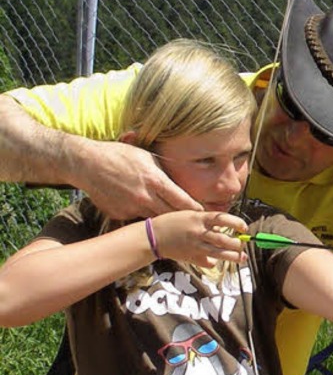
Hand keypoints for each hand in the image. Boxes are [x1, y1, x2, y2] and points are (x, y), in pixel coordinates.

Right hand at [80, 141, 201, 218]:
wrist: (86, 163)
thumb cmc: (119, 155)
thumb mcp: (147, 156)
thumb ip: (165, 171)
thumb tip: (183, 181)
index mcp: (155, 181)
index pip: (183, 201)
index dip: (195, 209)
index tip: (204, 212)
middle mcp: (144, 197)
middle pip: (171, 215)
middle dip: (181, 217)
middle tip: (190, 218)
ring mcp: (130, 208)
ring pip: (154, 218)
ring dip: (161, 217)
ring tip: (166, 214)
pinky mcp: (118, 214)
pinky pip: (135, 217)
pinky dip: (140, 213)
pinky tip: (136, 204)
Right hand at [149, 211, 246, 267]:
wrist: (153, 236)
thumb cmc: (172, 222)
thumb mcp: (190, 215)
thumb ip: (207, 220)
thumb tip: (225, 226)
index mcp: (199, 218)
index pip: (223, 219)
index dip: (237, 223)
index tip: (245, 228)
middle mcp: (199, 232)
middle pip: (224, 239)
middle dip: (237, 244)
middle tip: (242, 244)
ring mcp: (195, 246)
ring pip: (219, 253)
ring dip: (233, 256)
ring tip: (242, 257)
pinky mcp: (191, 257)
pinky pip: (207, 262)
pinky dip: (214, 263)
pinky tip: (216, 261)